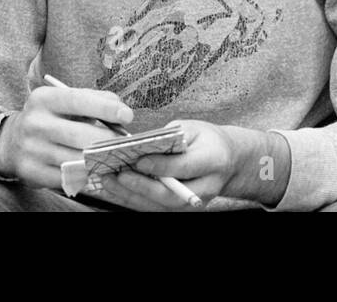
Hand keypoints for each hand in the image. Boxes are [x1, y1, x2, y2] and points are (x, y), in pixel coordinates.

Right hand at [0, 86, 132, 188]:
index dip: (105, 108)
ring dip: (100, 159)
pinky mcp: (33, 172)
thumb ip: (94, 99)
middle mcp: (35, 123)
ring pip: (78, 159)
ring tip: (113, 155)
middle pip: (82, 135)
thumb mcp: (64, 100)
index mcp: (43, 99)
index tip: (127, 115)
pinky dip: (86, 173)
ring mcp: (32, 150)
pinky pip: (69, 176)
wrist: (12, 142)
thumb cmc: (50, 117)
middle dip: (109, 140)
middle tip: (124, 142)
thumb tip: (121, 112)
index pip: (78, 101)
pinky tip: (94, 168)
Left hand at [89, 120, 234, 211]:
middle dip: (142, 186)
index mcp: (213, 160)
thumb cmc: (205, 140)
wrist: (227, 160)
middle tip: (119, 175)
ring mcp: (194, 203)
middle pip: (171, 195)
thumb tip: (140, 147)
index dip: (160, 166)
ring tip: (109, 181)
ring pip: (160, 207)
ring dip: (132, 196)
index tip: (138, 161)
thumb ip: (170, 138)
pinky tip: (117, 188)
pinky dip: (134, 199)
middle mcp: (205, 187)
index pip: (184, 167)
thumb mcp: (193, 128)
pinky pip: (156, 209)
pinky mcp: (182, 209)